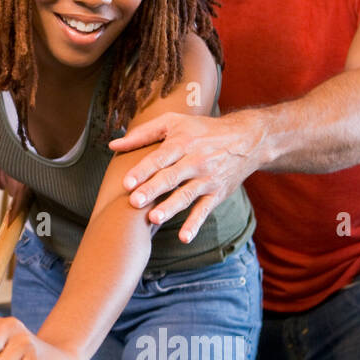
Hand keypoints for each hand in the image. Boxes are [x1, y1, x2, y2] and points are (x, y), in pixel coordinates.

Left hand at [107, 109, 266, 240]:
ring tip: (154, 218)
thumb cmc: (202, 130)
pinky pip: (205, 210)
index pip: (159, 158)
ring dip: (170, 208)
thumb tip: (113, 144)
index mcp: (181, 143)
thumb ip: (143, 134)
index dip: (142, 170)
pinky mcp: (217, 193)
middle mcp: (195, 161)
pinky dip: (195, 224)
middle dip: (152, 190)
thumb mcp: (174, 123)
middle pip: (170, 177)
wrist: (246, 140)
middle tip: (134, 201)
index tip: (127, 183)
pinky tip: (184, 237)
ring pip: (186, 195)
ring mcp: (206, 179)